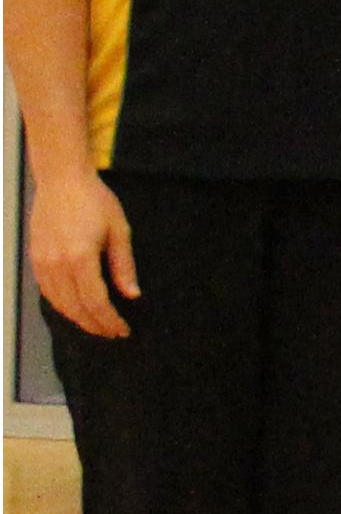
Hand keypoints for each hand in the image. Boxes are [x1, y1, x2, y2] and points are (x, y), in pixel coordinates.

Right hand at [26, 164, 135, 340]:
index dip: (109, 320)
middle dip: (95, 324)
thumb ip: (124, 266)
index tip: (122, 330)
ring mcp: (42, 262)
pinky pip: (47, 291)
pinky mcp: (35, 258)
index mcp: (80, 258)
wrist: (62, 180)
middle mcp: (57, 265)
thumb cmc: (95, 201)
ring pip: (58, 303)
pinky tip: (75, 308)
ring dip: (77, 318)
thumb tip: (132, 295)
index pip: (95, 302)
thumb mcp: (119, 231)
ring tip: (96, 325)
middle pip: (75, 307)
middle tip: (112, 333)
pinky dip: (61, 305)